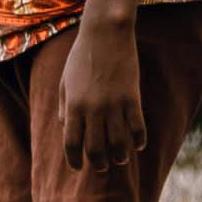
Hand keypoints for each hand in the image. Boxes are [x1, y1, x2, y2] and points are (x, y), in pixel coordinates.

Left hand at [60, 10, 145, 168]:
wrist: (105, 34)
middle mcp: (92, 109)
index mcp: (72, 106)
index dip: (74, 160)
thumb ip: (63, 106)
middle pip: (95, 149)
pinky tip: (137, 145)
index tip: (77, 167)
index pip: (71, 143)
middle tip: (101, 167)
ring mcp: (113, 105)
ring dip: (119, 156)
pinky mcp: (132, 99)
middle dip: (98, 163)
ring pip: (118, 144)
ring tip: (120, 159)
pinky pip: (137, 128)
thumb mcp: (64, 81)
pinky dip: (138, 141)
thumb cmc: (81, 56)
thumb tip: (64, 128)